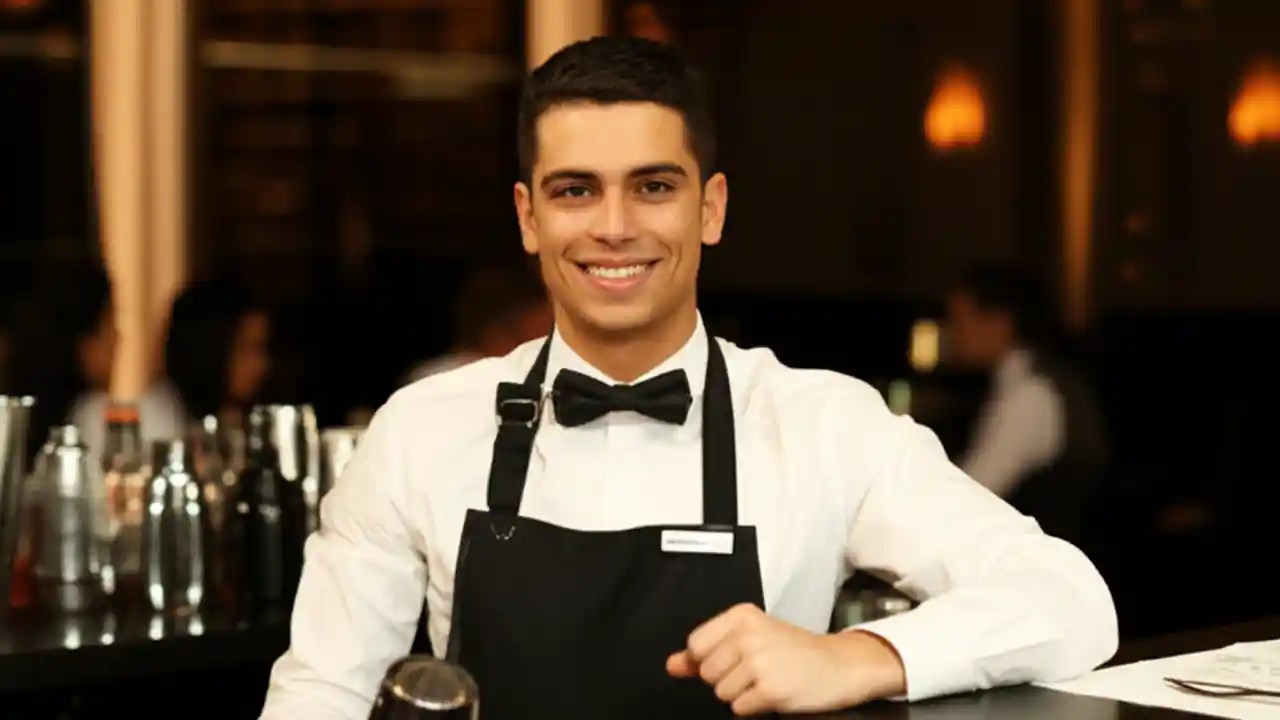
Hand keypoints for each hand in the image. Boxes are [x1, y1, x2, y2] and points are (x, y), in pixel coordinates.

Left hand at [666, 603, 905, 715]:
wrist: (840, 665)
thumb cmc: (792, 651)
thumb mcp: (749, 639)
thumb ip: (706, 651)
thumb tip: (671, 665)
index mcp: (740, 615)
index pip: (696, 645)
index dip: (711, 660)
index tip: (737, 657)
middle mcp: (747, 634)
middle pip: (706, 673)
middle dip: (727, 679)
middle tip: (758, 669)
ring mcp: (759, 662)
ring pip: (721, 693)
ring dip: (742, 694)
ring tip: (768, 679)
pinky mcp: (770, 689)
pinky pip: (739, 708)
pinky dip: (755, 707)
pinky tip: (775, 692)